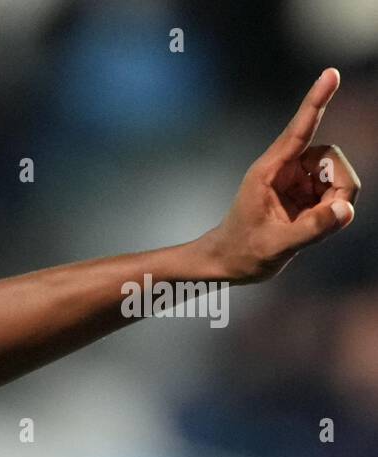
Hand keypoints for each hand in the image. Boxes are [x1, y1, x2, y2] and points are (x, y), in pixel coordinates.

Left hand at [207, 68, 359, 281]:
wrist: (229, 262)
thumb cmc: (243, 253)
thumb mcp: (276, 246)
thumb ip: (312, 228)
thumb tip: (346, 209)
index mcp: (269, 171)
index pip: (300, 129)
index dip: (317, 101)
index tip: (331, 74)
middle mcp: (285, 168)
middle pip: (333, 159)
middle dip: (339, 187)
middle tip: (321, 218)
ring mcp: (296, 179)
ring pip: (338, 177)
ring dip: (334, 201)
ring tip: (305, 225)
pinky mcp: (304, 192)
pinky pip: (335, 192)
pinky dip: (331, 210)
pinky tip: (307, 224)